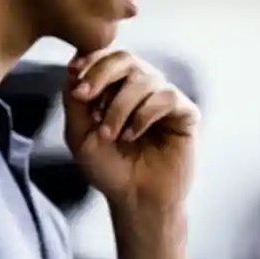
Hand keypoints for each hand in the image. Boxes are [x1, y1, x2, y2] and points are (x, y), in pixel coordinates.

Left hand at [63, 49, 198, 214]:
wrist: (135, 200)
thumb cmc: (109, 170)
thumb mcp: (79, 135)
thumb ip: (73, 101)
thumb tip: (73, 65)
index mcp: (119, 88)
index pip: (108, 58)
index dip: (91, 61)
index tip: (74, 76)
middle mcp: (144, 89)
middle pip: (126, 59)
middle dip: (102, 75)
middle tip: (85, 97)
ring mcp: (165, 100)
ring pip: (145, 78)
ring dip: (120, 105)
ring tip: (110, 134)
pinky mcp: (186, 114)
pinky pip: (167, 97)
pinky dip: (144, 114)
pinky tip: (132, 136)